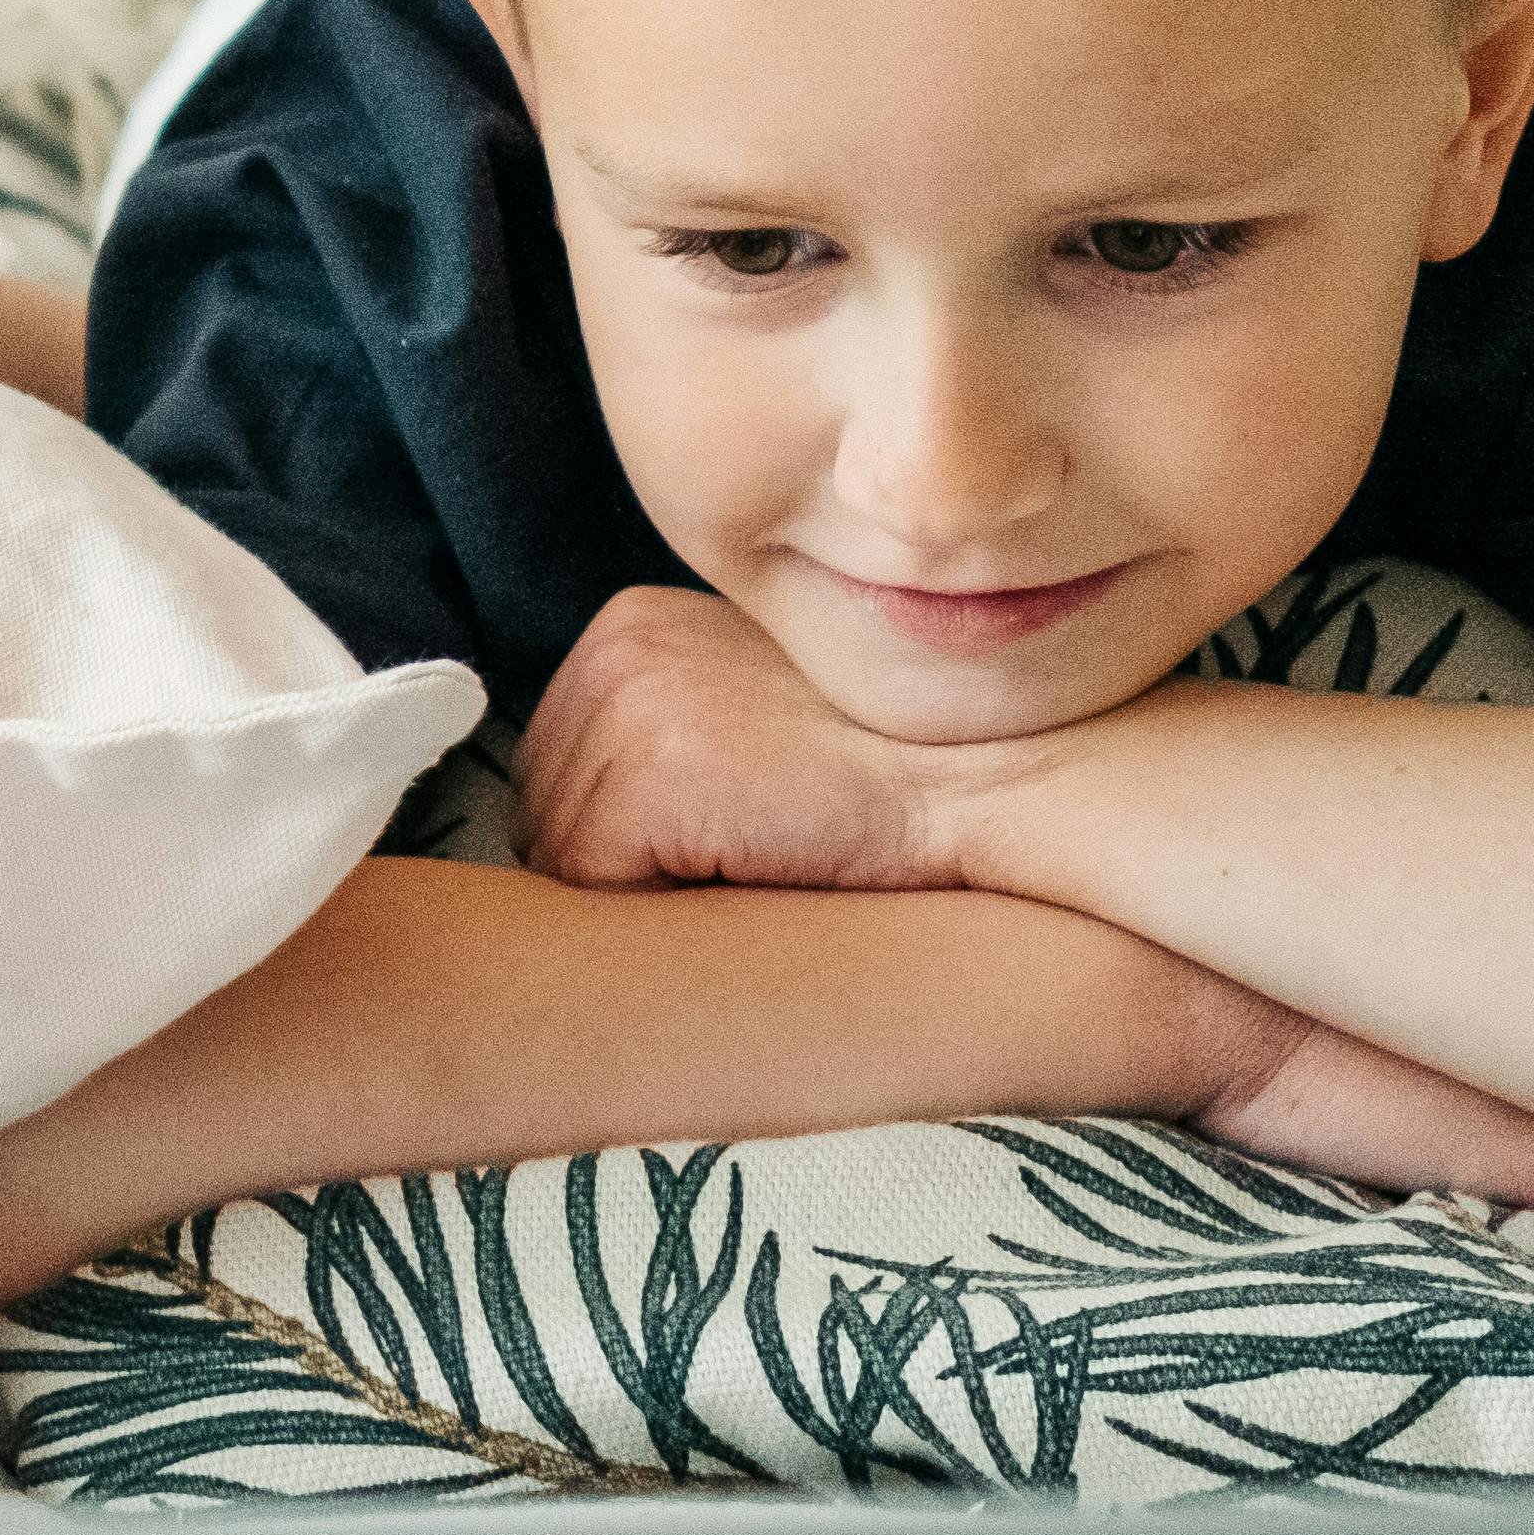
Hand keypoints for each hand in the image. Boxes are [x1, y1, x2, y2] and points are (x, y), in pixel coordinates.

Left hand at [516, 585, 958, 890]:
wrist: (988, 774)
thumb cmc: (883, 765)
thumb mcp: (747, 704)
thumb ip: (661, 728)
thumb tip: (566, 820)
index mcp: (627, 626)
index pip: (554, 768)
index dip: (614, 832)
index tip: (703, 840)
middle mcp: (615, 647)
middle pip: (545, 808)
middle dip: (615, 861)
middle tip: (728, 861)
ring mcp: (633, 706)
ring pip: (564, 856)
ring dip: (637, 890)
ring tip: (746, 863)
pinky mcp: (659, 775)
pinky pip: (598, 884)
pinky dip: (657, 908)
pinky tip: (747, 877)